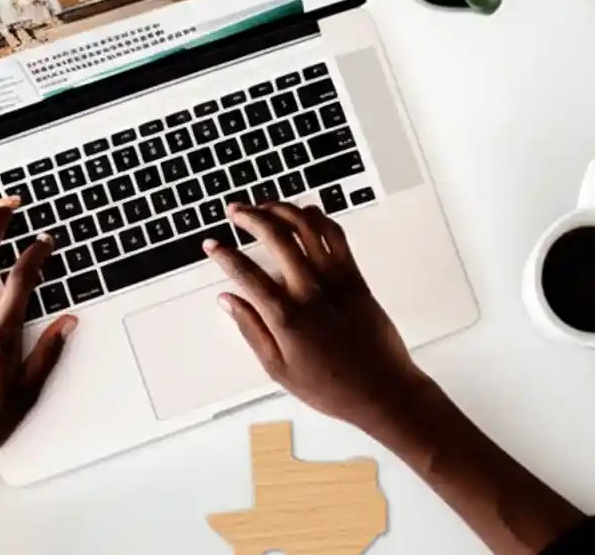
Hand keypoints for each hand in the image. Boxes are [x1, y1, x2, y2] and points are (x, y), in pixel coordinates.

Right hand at [202, 202, 430, 429]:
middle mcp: (310, 290)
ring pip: (306, 226)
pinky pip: (335, 235)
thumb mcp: (278, 368)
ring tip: (265, 205)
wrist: (382, 389)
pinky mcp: (355, 277)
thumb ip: (251, 329)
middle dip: (249, 216)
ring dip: (282, 208)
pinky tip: (305, 214)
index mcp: (286, 316)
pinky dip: (318, 217)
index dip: (224, 254)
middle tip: (235, 211)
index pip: (245, 272)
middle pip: (275, 236)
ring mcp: (336, 279)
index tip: (212, 245)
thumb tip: (228, 301)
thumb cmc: (332, 387)